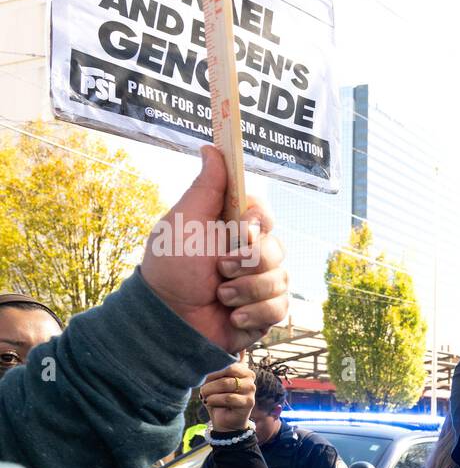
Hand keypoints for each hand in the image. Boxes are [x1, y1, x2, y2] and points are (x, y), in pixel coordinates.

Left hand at [140, 146, 287, 352]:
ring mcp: (259, 284)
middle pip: (277, 248)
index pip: (264, 215)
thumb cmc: (171, 267)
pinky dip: (255, 312)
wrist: (169, 320)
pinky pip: (281, 307)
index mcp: (232, 230)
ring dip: (247, 289)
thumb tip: (212, 147)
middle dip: (248, 261)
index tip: (240, 228)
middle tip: (220, 268)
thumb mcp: (185, 220)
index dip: (257, 223)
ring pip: (281, 279)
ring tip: (220, 296)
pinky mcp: (265, 312)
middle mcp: (250, 255)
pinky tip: (232, 316)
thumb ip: (206, 186)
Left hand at [199, 361, 256, 431]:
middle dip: (210, 379)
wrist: (224, 420)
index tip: (202, 376)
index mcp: (242, 367)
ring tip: (204, 395)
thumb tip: (209, 358)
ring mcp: (251, 389)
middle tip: (202, 388)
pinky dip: (215, 400)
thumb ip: (214, 370)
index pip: (227, 361)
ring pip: (226, 383)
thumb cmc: (217, 397)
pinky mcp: (249, 402)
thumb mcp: (213, 381)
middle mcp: (250, 376)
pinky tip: (209, 402)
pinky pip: (229, 398)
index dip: (212, 368)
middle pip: (227, 369)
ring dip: (210, 390)